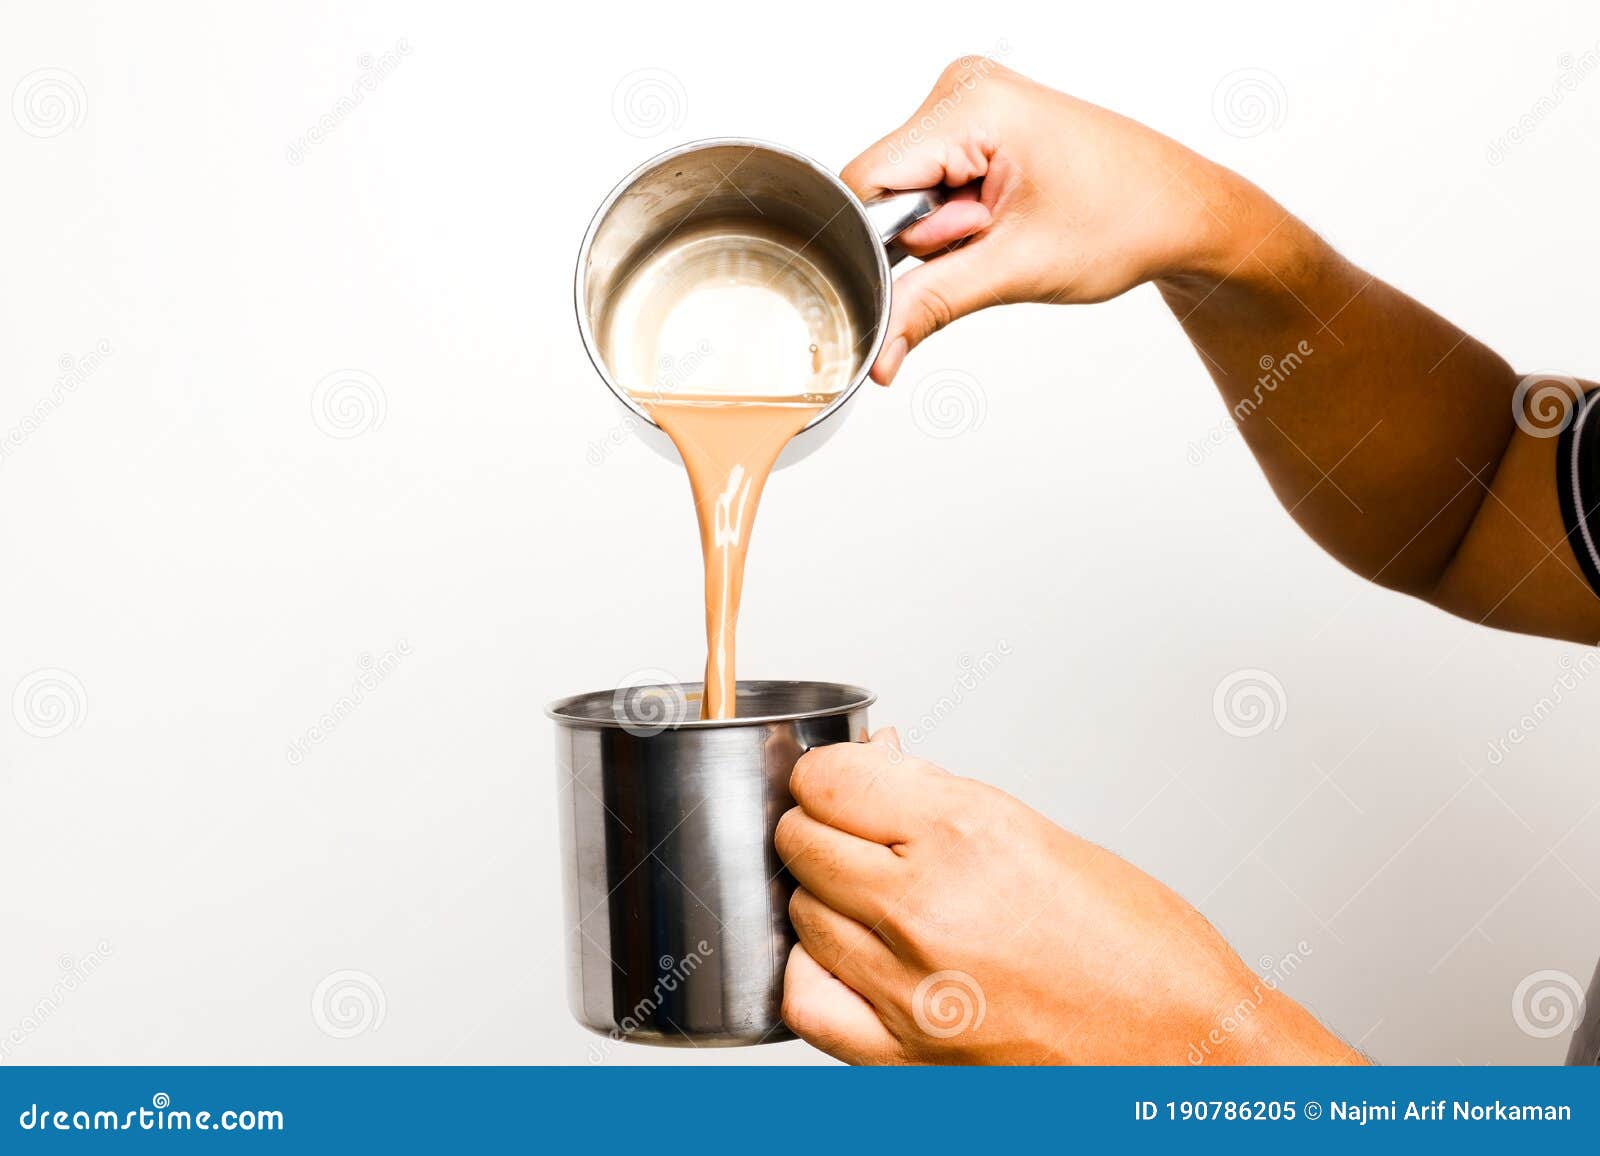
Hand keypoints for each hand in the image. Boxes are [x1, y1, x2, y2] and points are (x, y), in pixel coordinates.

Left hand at [775, 729, 1359, 1064]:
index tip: (846, 781)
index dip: (831, 772)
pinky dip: (814, 972)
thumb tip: (874, 763)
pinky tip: (847, 960)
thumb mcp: (1038, 834)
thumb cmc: (1142, 952)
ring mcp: (907, 985)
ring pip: (800, 911)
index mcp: (967, 834)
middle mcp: (926, 906)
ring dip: (823, 896)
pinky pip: (806, 998)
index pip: (826, 779)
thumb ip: (937, 796)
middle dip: (823, 826)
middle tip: (860, 833)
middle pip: (800, 840)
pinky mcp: (901, 1053)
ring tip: (870, 896)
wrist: (1187, 1053)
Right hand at [842, 58, 1266, 381]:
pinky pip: (929, 186)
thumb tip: (876, 348)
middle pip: (884, 188)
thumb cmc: (1126, 219)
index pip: (866, 182)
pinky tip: (1002, 218)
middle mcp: (963, 89)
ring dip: (944, 233)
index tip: (909, 282)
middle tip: (991, 241)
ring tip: (1006, 229)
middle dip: (924, 238)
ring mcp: (968, 103)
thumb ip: (930, 305)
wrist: (1179, 209)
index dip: (873, 244)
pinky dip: (956, 219)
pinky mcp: (976, 125)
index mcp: (972, 104)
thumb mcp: (1017, 270)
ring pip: (904, 194)